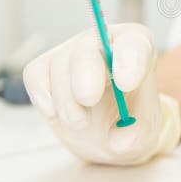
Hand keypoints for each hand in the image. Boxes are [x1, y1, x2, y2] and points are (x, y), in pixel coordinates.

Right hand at [23, 23, 180, 164]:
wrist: (108, 132)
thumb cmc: (131, 120)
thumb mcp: (144, 132)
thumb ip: (137, 134)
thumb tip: (122, 140)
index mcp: (138, 48)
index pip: (134, 41)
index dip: (129, 58)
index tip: (126, 83)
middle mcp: (104, 43)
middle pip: (88, 48)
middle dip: (86, 74)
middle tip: (88, 100)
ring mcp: (73, 52)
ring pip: (61, 64)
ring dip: (66, 98)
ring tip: (79, 123)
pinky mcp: (47, 67)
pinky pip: (36, 73)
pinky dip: (41, 94)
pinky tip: (53, 113)